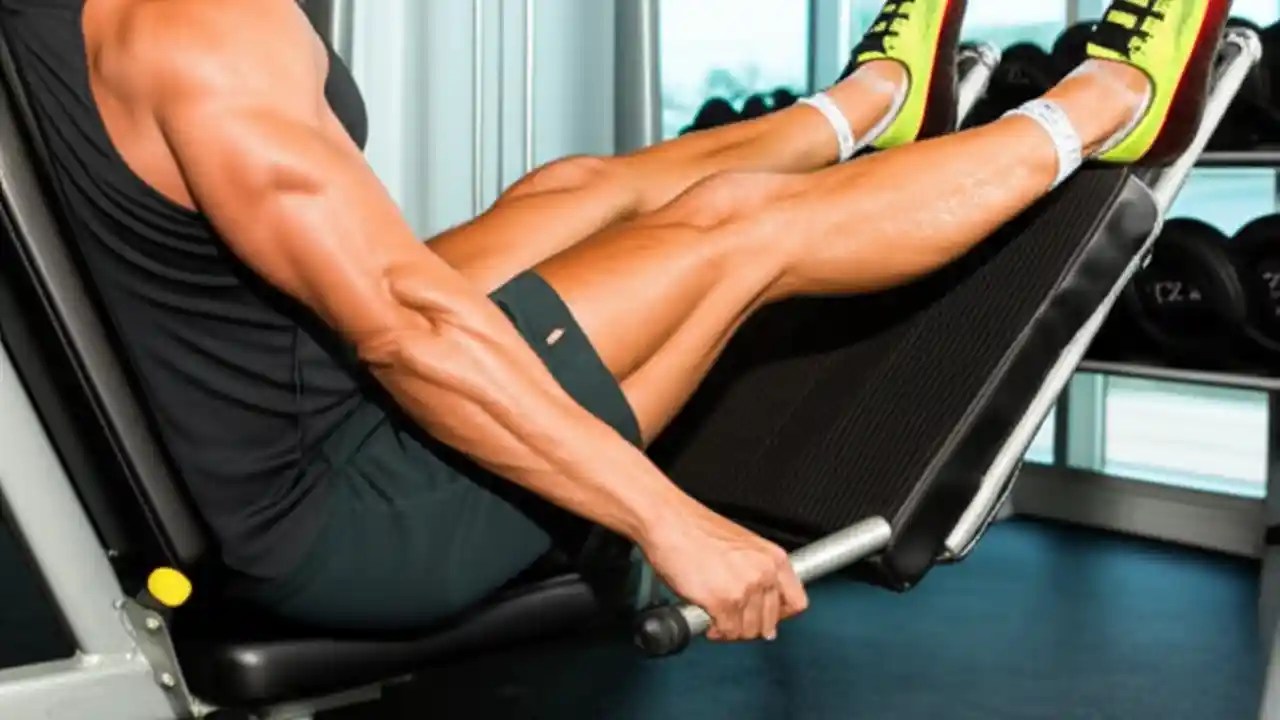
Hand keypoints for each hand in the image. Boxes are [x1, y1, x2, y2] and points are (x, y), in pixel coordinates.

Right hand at [640, 501, 808, 642]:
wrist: (669, 522)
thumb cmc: (697, 530)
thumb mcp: (742, 548)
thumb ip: (757, 574)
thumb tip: (760, 608)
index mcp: (773, 558)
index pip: (796, 603)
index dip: (779, 616)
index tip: (766, 619)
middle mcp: (764, 574)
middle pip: (769, 622)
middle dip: (749, 627)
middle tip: (732, 621)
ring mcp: (745, 589)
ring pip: (747, 631)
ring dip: (731, 630)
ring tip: (717, 618)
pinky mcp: (722, 602)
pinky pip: (726, 631)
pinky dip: (716, 631)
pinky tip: (708, 619)